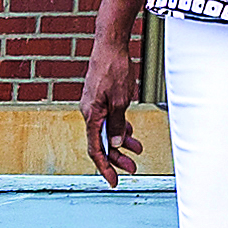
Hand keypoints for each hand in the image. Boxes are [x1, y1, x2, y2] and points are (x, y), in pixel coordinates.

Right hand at [80, 24, 144, 183]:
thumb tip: (117, 144)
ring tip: (137, 152)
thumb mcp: (120, 100)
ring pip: (107, 131)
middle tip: (133, 169)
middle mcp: (90, 112)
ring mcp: (95, 106)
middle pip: (102, 143)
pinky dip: (120, 128)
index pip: (96, 149)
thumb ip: (117, 123)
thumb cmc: (114, 69)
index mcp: (91, 115)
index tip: (113, 181)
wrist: (110, 46)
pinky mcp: (101, 99)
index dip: (105, 167)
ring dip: (121, 144)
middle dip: (117, 158)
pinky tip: (130, 134)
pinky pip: (108, 120)